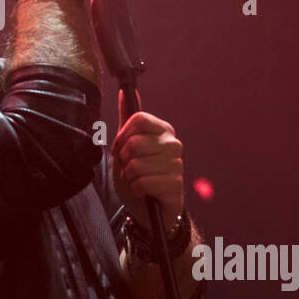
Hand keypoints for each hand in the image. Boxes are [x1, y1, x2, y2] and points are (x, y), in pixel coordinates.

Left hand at [110, 111, 183, 229]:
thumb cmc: (137, 173)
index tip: (121, 149)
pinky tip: (144, 192)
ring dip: (129, 177)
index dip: (122, 136)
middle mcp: (173, 144)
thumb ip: (127, 119)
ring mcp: (177, 165)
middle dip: (123, 160)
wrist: (147, 207)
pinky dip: (136, 190)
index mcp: (163, 130)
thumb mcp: (127, 145)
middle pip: (134, 143)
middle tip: (130, 168)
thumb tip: (124, 92)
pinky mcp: (175, 185)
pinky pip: (143, 183)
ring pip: (136, 165)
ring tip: (137, 180)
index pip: (138, 119)